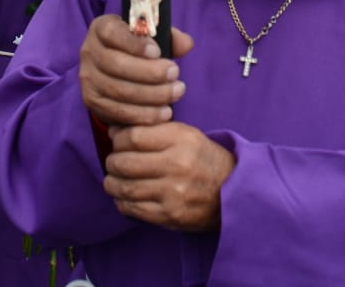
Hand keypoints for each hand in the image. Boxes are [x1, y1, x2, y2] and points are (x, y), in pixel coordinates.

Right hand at [79, 16, 193, 127]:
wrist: (116, 70)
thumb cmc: (137, 49)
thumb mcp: (151, 37)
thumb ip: (169, 38)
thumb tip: (186, 44)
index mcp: (101, 28)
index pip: (112, 32)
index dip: (134, 43)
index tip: (158, 52)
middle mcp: (89, 52)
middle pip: (115, 64)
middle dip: (149, 72)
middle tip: (175, 74)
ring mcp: (88, 78)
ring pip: (118, 90)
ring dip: (151, 95)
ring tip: (175, 93)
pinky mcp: (92, 102)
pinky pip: (117, 112)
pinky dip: (143, 114)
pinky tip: (163, 112)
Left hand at [103, 122, 234, 231]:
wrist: (232, 191)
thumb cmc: (202, 158)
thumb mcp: (185, 134)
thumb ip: (151, 130)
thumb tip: (113, 132)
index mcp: (181, 139)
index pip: (133, 137)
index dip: (118, 140)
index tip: (118, 143)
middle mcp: (177, 165)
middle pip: (124, 163)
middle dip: (112, 163)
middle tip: (113, 163)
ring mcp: (173, 192)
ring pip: (125, 188)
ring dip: (112, 184)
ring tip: (114, 180)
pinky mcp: (170, 215)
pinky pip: (133, 209)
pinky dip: (122, 202)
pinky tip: (125, 196)